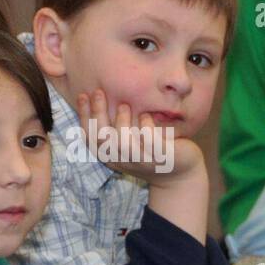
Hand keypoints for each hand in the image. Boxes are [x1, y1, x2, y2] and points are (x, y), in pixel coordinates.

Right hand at [75, 88, 201, 182]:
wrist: (182, 173)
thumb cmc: (151, 151)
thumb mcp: (129, 142)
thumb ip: (114, 127)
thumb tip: (96, 97)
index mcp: (112, 157)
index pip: (90, 138)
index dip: (84, 116)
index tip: (83, 95)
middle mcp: (124, 161)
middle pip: (102, 138)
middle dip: (98, 113)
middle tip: (100, 92)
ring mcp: (143, 161)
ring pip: (123, 142)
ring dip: (121, 121)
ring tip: (125, 105)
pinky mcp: (162, 158)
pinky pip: (149, 142)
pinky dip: (145, 127)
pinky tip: (146, 116)